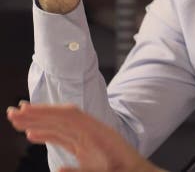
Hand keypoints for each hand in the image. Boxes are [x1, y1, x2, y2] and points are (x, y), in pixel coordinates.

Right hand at [7, 102, 159, 171]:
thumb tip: (58, 170)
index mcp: (100, 133)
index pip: (70, 115)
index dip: (47, 111)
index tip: (27, 109)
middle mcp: (93, 132)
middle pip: (62, 118)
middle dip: (38, 114)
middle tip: (13, 113)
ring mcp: (89, 140)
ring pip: (60, 127)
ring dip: (38, 123)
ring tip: (16, 122)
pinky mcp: (87, 148)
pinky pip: (64, 138)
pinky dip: (47, 135)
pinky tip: (32, 135)